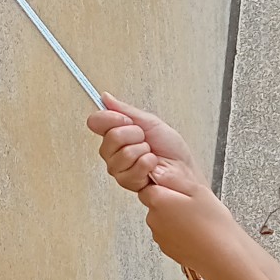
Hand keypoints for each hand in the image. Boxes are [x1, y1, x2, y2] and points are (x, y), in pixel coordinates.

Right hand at [86, 94, 204, 197]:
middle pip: (111, 136)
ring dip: (144, 151)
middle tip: (145, 139)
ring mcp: (117, 167)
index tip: (128, 120)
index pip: (96, 121)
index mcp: (115, 133)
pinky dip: (148, 164)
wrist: (183, 169)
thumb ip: (125, 110)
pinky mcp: (126, 181)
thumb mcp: (149, 122)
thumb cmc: (170, 148)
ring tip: (150, 154)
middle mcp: (112, 151)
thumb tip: (105, 98)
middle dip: (135, 135)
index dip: (113, 118)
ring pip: (124, 153)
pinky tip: (151, 166)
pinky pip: (133, 168)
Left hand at [139, 175, 230, 268]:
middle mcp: (153, 219)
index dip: (163, 185)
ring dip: (173, 217)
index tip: (179, 189)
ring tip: (196, 220)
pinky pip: (168, 234)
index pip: (148, 186)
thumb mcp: (198, 190)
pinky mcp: (166, 249)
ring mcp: (159, 236)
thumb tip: (158, 172)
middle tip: (192, 204)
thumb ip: (173, 178)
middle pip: (154, 203)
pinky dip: (177, 232)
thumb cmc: (213, 224)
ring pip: (161, 219)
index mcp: (159, 201)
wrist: (222, 255)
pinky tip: (194, 232)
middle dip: (169, 202)